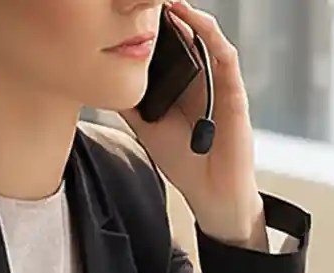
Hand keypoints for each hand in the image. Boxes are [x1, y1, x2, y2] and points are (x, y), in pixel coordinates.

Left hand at [119, 1, 263, 248]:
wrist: (211, 193)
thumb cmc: (183, 161)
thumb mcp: (145, 126)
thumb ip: (129, 101)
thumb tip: (100, 79)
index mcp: (179, 82)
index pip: (165, 43)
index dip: (150, 23)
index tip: (128, 8)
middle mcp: (199, 76)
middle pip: (184, 32)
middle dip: (166, 12)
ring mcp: (218, 81)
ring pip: (205, 35)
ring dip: (187, 13)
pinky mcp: (233, 90)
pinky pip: (224, 54)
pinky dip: (209, 33)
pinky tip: (191, 19)